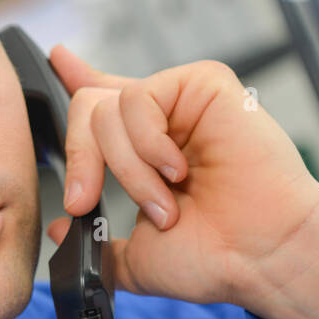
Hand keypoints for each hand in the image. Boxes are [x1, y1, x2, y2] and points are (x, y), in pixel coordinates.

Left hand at [45, 44, 318, 318]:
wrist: (260, 259)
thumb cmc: (217, 258)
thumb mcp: (137, 260)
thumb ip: (96, 244)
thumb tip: (59, 231)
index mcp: (147, 152)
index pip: (105, 104)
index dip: (79, 78)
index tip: (58, 58)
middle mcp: (164, 123)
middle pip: (88, 109)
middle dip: (79, 162)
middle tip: (85, 202)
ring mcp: (183, 102)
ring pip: (108, 110)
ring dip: (128, 169)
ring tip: (165, 203)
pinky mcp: (204, 84)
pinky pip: (140, 99)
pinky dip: (148, 144)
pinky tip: (178, 169)